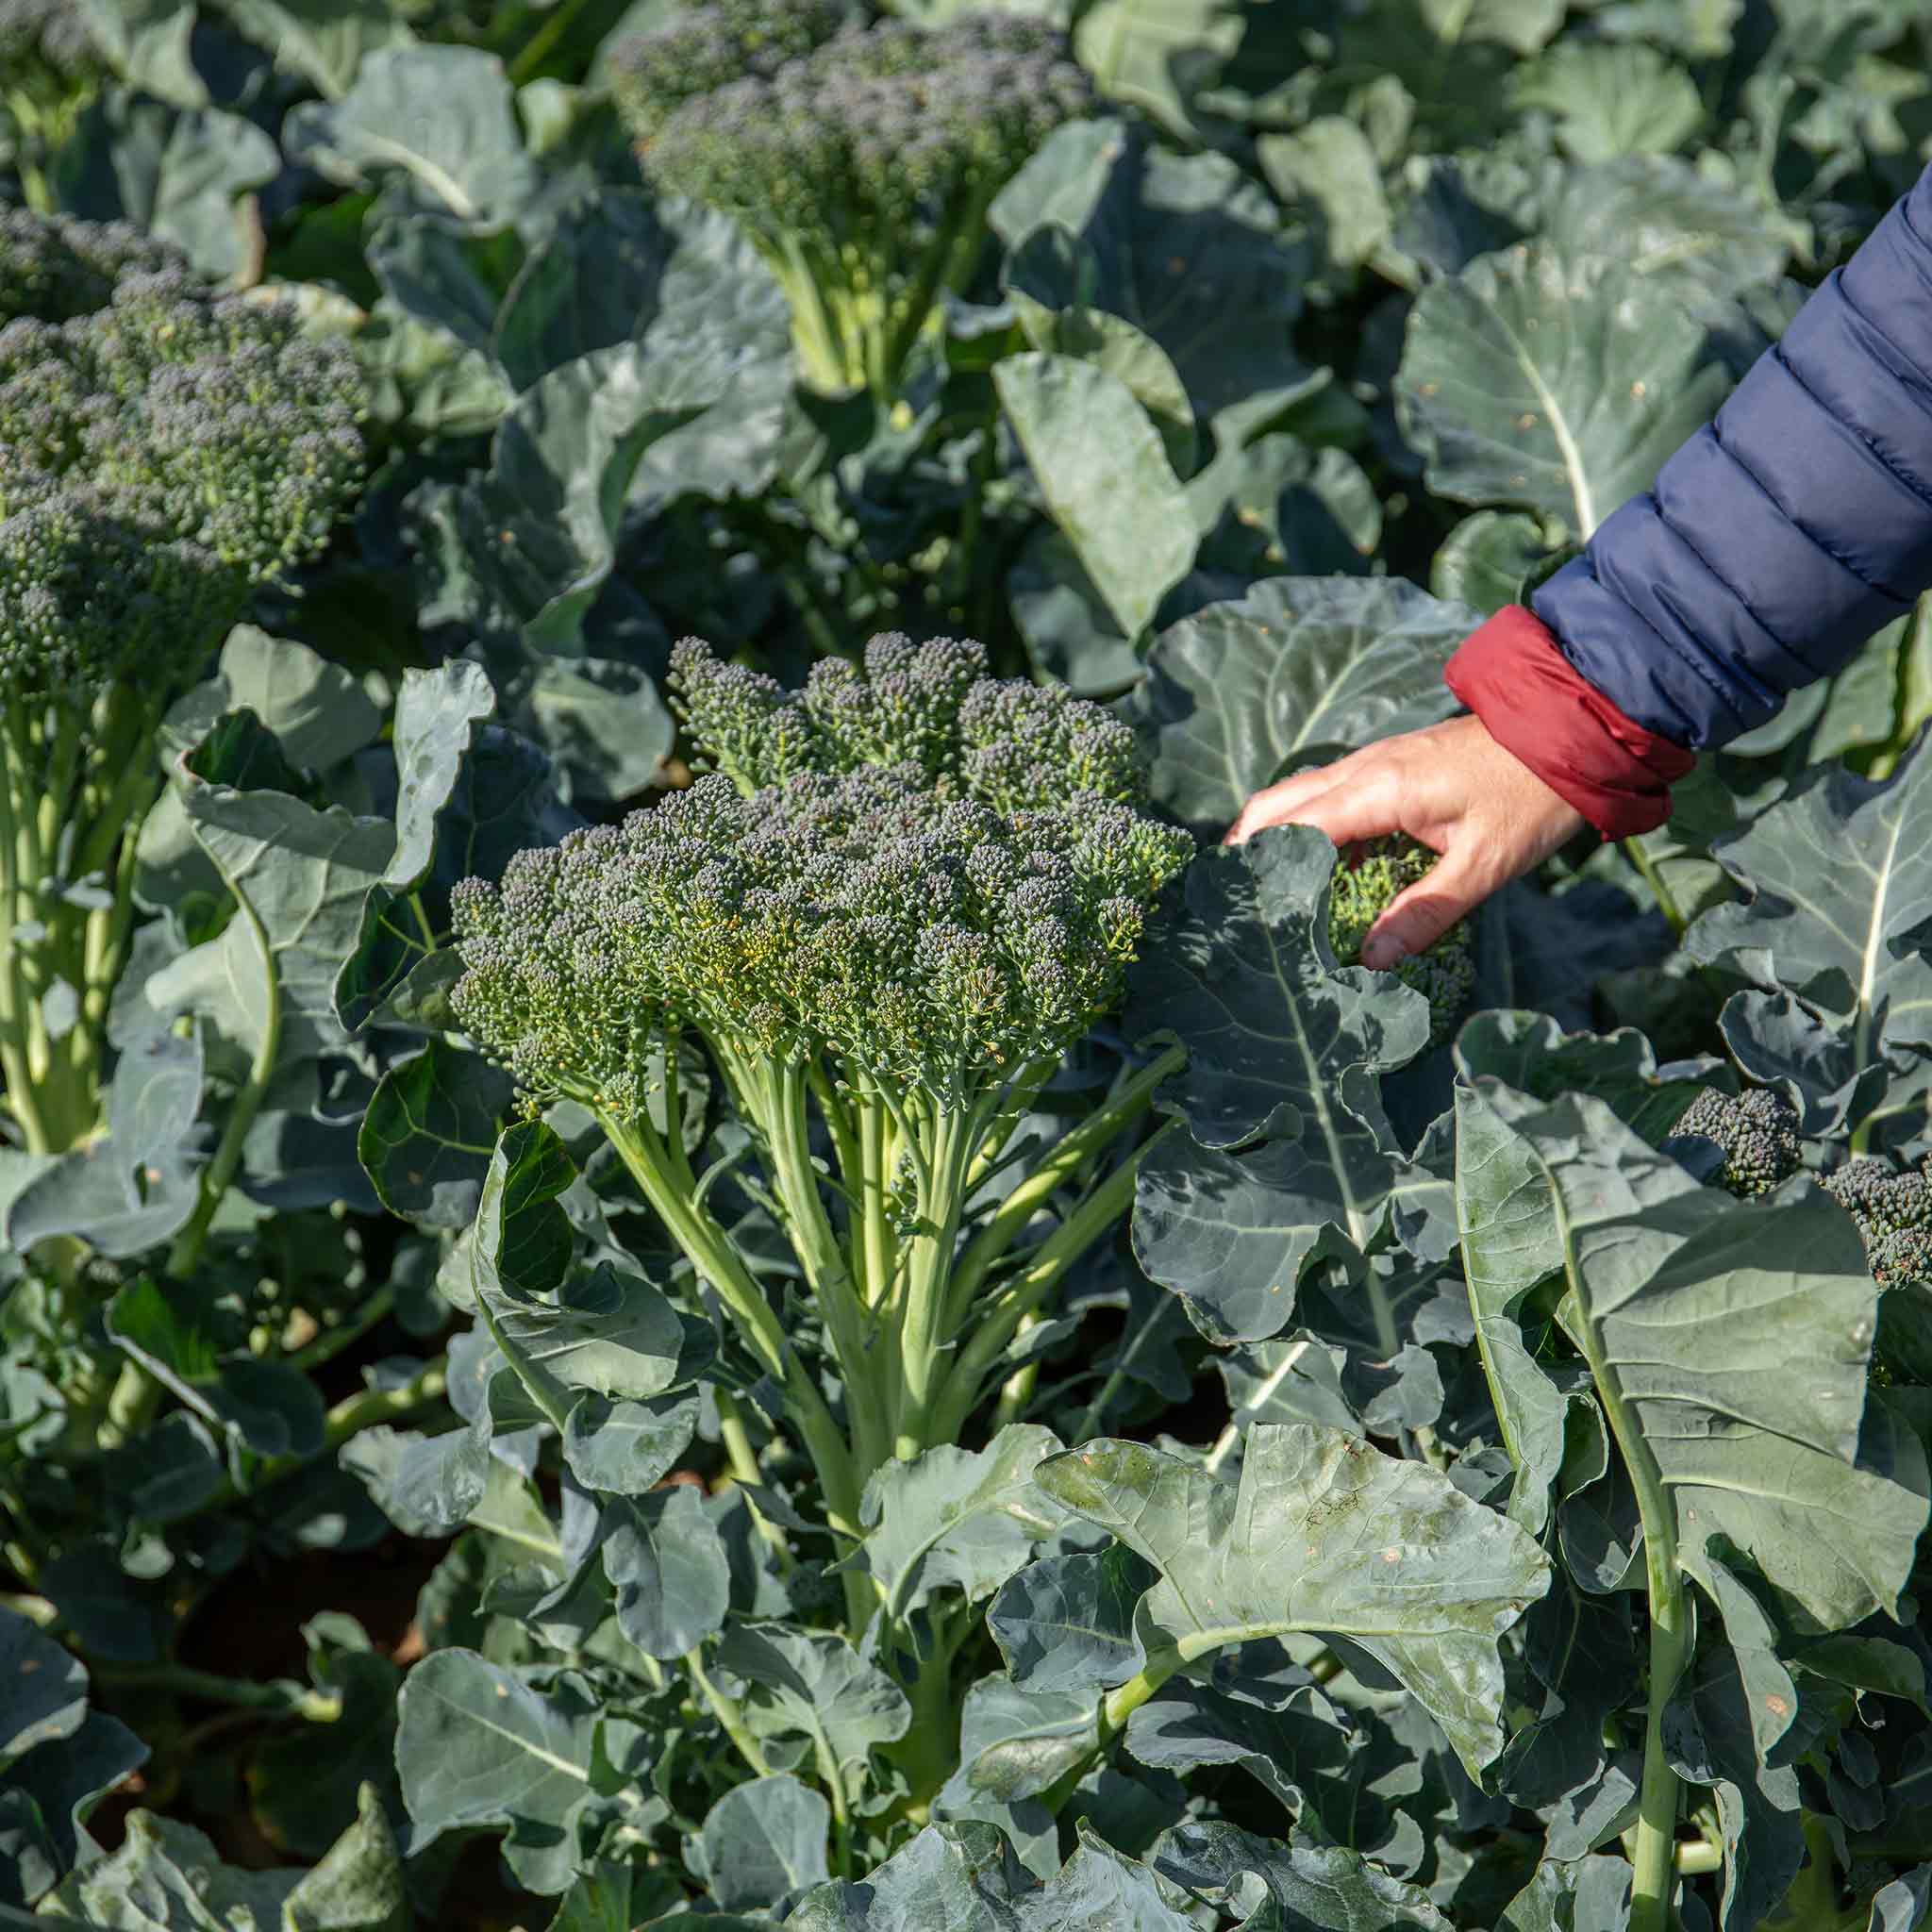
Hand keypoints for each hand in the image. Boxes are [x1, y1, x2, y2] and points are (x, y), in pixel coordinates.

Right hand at [1222, 714, 1586, 967]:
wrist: (1571, 728)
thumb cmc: (1532, 798)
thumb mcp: (1484, 867)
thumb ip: (1424, 914)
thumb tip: (1368, 961)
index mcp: (1378, 790)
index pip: (1291, 833)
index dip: (1259, 875)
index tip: (1239, 917)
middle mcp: (1362, 768)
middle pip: (1274, 807)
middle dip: (1244, 854)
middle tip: (1229, 907)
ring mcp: (1372, 762)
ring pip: (1295, 798)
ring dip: (1271, 841)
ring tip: (1259, 895)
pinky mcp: (1387, 765)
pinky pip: (1326, 796)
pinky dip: (1304, 831)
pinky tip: (1314, 873)